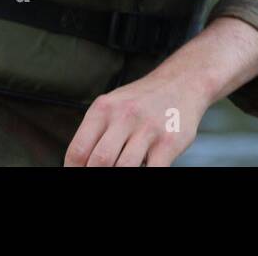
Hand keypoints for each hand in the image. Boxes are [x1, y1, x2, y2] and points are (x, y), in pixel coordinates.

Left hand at [63, 67, 207, 166]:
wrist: (183, 82)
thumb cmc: (144, 100)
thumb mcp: (114, 105)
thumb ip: (97, 132)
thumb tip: (81, 165)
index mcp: (103, 109)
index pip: (78, 151)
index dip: (74, 170)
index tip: (78, 174)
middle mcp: (124, 116)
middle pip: (99, 161)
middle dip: (95, 176)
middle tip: (100, 176)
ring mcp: (148, 129)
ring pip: (123, 168)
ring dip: (119, 175)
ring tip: (121, 170)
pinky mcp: (169, 141)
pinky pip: (153, 170)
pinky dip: (145, 175)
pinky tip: (145, 168)